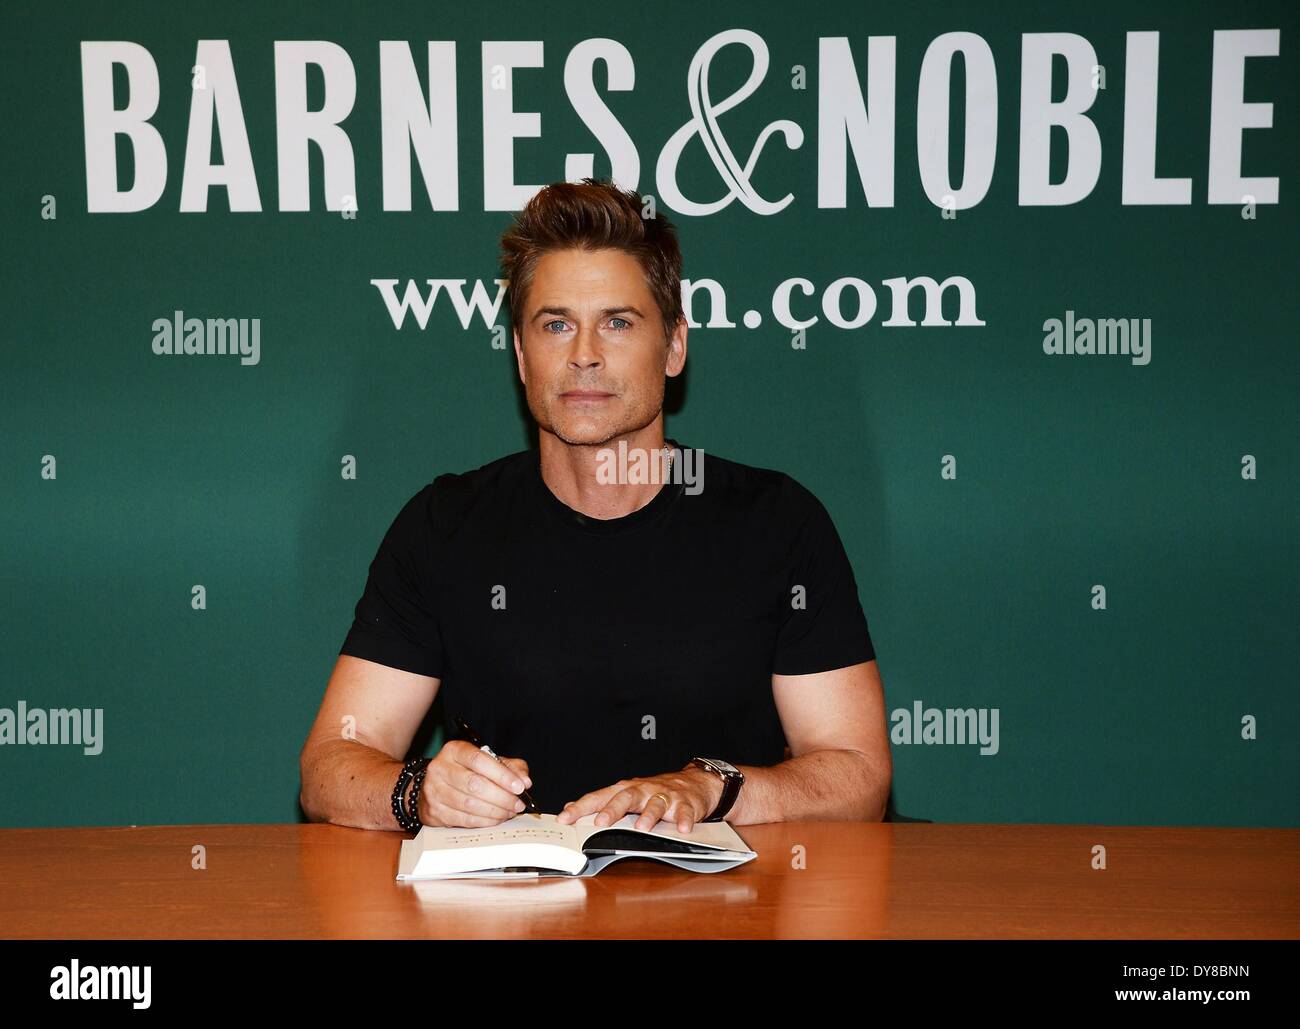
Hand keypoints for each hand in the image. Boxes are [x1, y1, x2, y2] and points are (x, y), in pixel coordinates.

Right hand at [416, 740, 531, 827]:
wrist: (438, 786)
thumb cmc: (468, 771)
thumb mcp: (489, 762)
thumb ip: (511, 767)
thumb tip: (524, 781)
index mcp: (454, 750)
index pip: (479, 760)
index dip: (502, 775)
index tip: (519, 786)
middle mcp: (440, 768)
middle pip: (474, 784)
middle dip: (502, 797)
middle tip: (518, 803)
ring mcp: (434, 791)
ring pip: (470, 804)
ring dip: (495, 811)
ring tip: (510, 811)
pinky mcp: (435, 812)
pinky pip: (464, 820)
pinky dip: (485, 821)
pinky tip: (496, 818)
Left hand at [555, 766, 723, 832]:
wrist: (694, 782)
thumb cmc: (656, 791)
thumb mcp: (627, 794)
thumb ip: (601, 802)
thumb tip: (570, 808)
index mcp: (626, 789)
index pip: (599, 797)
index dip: (581, 807)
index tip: (564, 818)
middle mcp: (643, 790)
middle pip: (625, 797)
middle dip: (612, 810)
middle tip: (600, 823)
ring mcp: (665, 796)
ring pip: (655, 804)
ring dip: (648, 815)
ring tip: (641, 827)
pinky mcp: (685, 804)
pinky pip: (684, 812)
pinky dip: (683, 820)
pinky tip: (682, 829)